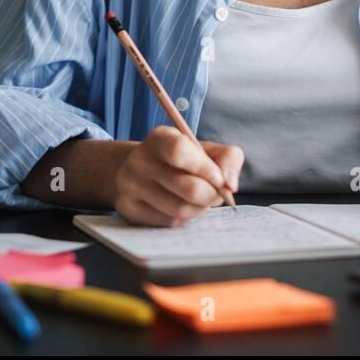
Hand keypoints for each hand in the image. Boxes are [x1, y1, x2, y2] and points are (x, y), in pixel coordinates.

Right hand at [112, 126, 243, 226]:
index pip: (180, 151)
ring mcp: (130, 186)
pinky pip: (169, 222)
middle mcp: (139, 160)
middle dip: (212, 195)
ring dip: (200, 208)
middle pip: (189, 188)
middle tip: (216, 194)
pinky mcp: (128, 209)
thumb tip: (230, 186)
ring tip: (200, 200)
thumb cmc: (182, 160)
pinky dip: (185, 218)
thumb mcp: (206, 149)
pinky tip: (182, 206)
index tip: (218, 177)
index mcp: (160, 138)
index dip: (205, 169)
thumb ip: (227, 158)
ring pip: (181, 209)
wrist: (142, 171)